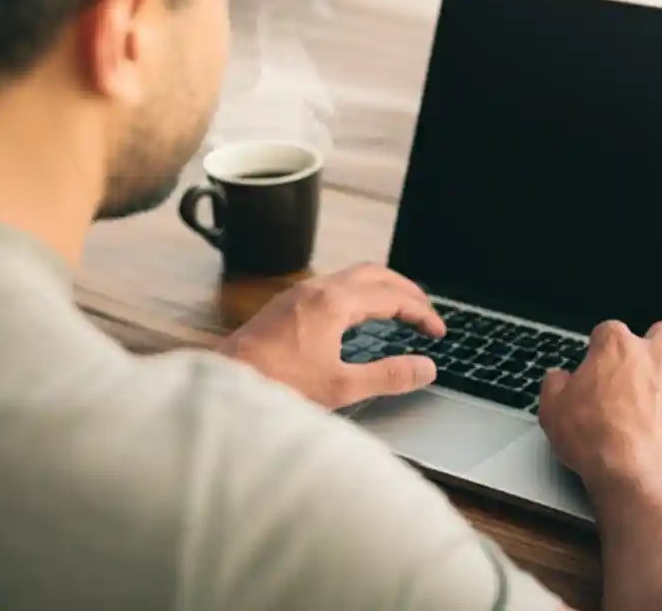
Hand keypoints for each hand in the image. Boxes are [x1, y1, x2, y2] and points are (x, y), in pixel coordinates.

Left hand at [219, 264, 445, 408]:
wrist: (224, 386)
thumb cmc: (276, 387)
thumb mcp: (341, 387)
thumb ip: (388, 376)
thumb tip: (425, 368)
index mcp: (332, 303)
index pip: (391, 296)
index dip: (420, 311)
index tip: (437, 331)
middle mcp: (315, 289)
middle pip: (373, 273)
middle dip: (405, 289)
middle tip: (425, 311)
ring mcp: (297, 295)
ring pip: (350, 277)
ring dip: (380, 289)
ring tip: (399, 310)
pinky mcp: (285, 306)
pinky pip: (332, 286)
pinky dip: (357, 295)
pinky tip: (357, 318)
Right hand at [538, 320, 661, 500]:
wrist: (638, 476)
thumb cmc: (595, 440)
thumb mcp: (553, 410)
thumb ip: (555, 385)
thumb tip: (558, 378)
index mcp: (616, 347)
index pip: (608, 330)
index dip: (601, 347)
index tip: (597, 364)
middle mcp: (656, 355)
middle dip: (653, 345)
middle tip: (640, 371)